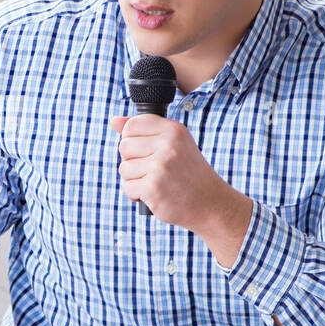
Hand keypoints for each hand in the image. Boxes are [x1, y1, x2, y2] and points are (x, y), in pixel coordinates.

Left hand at [110, 113, 225, 231]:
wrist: (211, 204)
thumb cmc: (189, 173)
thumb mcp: (173, 144)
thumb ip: (144, 130)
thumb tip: (113, 121)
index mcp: (173, 130)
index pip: (132, 125)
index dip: (133, 140)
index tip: (147, 151)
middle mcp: (168, 145)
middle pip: (124, 146)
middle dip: (133, 161)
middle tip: (154, 170)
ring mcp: (160, 166)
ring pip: (124, 168)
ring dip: (135, 179)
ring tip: (157, 183)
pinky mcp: (153, 187)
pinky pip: (128, 187)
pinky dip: (137, 195)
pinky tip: (155, 195)